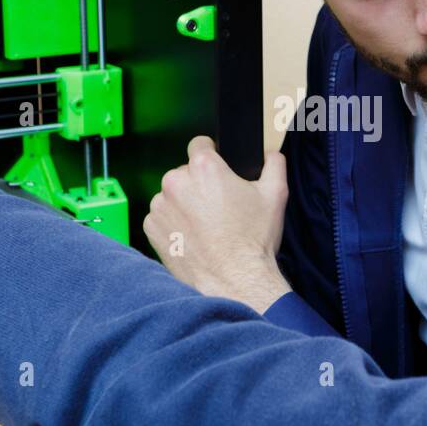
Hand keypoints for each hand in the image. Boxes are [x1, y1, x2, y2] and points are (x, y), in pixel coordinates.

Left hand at [143, 135, 291, 313]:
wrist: (233, 281)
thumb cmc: (252, 240)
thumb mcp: (275, 195)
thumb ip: (274, 164)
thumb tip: (270, 154)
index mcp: (204, 168)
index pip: (200, 144)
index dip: (212, 154)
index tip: (217, 170)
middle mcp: (176, 182)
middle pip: (186, 172)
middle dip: (200, 184)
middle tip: (219, 207)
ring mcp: (160, 206)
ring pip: (172, 195)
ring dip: (185, 204)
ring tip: (207, 226)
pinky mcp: (151, 228)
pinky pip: (162, 217)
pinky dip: (173, 224)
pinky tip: (194, 238)